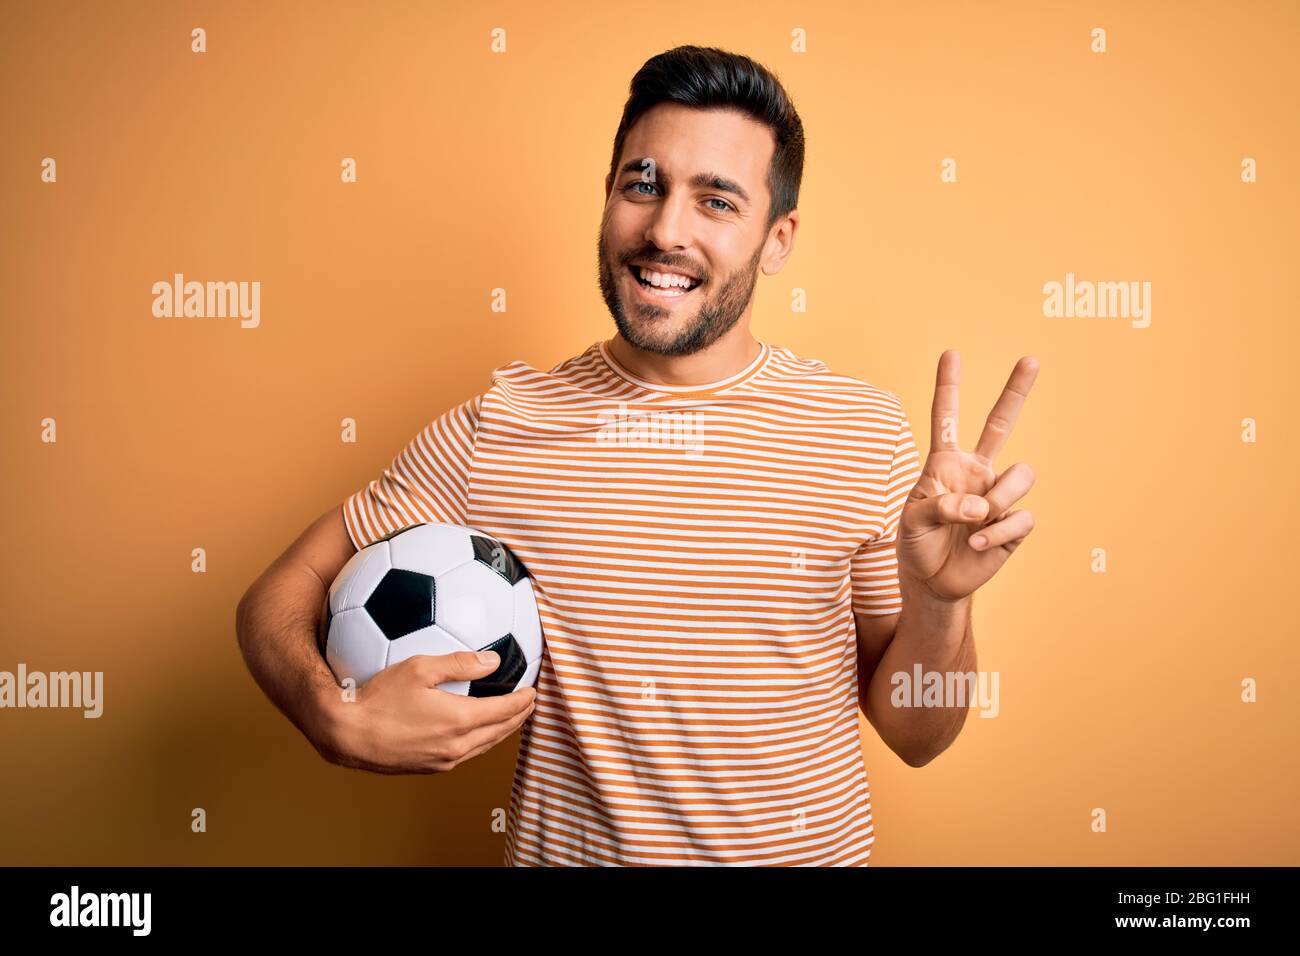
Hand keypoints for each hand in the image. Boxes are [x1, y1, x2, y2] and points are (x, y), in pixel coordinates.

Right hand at [314, 652, 536, 773]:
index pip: (506, 711)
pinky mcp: (430, 768)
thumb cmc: (378, 698)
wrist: (346, 734)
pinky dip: (481, 740)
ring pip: (485, 746)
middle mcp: (457, 747)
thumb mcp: (419, 668)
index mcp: (460, 721)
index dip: (524, 700)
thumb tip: (492, 661)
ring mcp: (444, 761)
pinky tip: (474, 730)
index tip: (533, 690)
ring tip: (509, 717)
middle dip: (519, 716)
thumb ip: (459, 663)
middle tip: (528, 703)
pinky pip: (466, 754)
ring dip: (502, 731)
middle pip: (501, 732)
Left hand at [897, 350, 1039, 604]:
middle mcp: (976, 472)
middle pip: (1001, 424)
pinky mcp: (1014, 523)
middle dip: (1016, 391)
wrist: (933, 582)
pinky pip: (1021, 516)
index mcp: (945, 464)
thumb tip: (979, 506)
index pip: (947, 419)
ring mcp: (997, 495)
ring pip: (1020, 475)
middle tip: (1031, 359)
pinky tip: (979, 543)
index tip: (951, 353)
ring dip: (999, 499)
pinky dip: (998, 531)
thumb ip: (940, 507)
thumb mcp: (913, 523)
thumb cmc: (917, 544)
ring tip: (975, 522)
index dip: (949, 387)